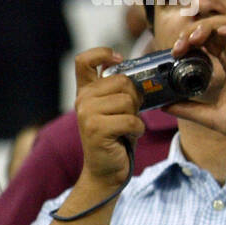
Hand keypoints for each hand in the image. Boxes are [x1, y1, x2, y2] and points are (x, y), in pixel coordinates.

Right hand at [73, 47, 143, 189]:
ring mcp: (87, 113)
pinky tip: (129, 136)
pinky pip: (131, 120)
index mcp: (86, 91)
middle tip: (129, 115)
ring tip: (126, 128)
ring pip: (128, 100)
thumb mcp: (117, 109)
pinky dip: (138, 129)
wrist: (105, 170)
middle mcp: (82, 100)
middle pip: (122, 81)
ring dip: (136, 116)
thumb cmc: (116, 137)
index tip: (119, 59)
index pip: (84, 60)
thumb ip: (121, 90)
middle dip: (135, 97)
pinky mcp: (96, 129)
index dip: (102, 54)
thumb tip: (142, 74)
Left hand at [163, 16, 225, 142]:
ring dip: (209, 26)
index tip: (175, 53)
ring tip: (194, 38)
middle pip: (214, 27)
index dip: (189, 39)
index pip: (207, 40)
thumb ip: (188, 109)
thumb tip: (163, 106)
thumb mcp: (209, 115)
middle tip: (179, 46)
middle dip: (193, 30)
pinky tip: (222, 33)